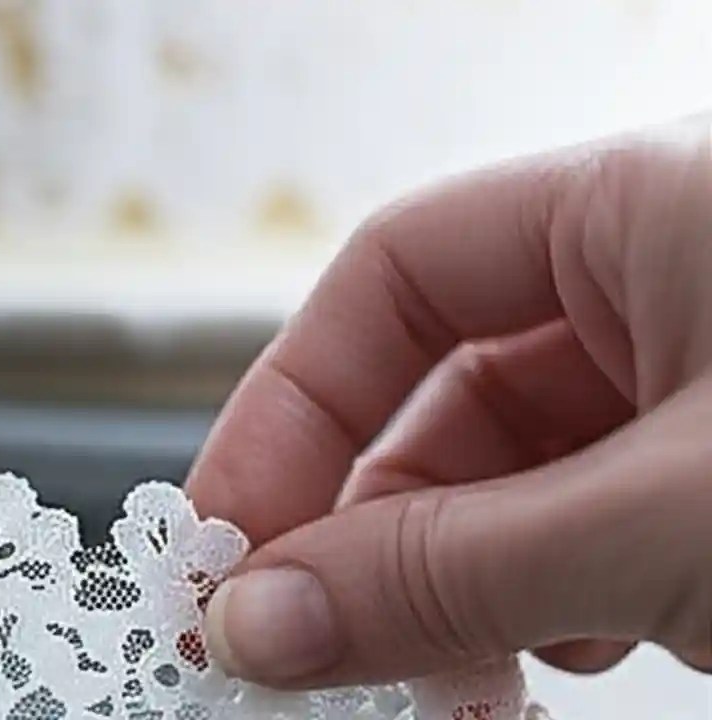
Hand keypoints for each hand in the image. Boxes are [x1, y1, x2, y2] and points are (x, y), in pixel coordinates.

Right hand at [189, 114, 711, 689]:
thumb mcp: (665, 522)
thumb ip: (448, 570)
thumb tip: (252, 623)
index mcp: (643, 211)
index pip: (393, 274)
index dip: (288, 404)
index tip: (222, 537)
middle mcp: (662, 284)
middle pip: (435, 393)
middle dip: (366, 529)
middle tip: (303, 643)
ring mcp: (700, 389)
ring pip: (505, 479)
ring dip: (451, 586)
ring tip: (457, 679)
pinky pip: (580, 529)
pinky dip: (541, 606)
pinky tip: (557, 657)